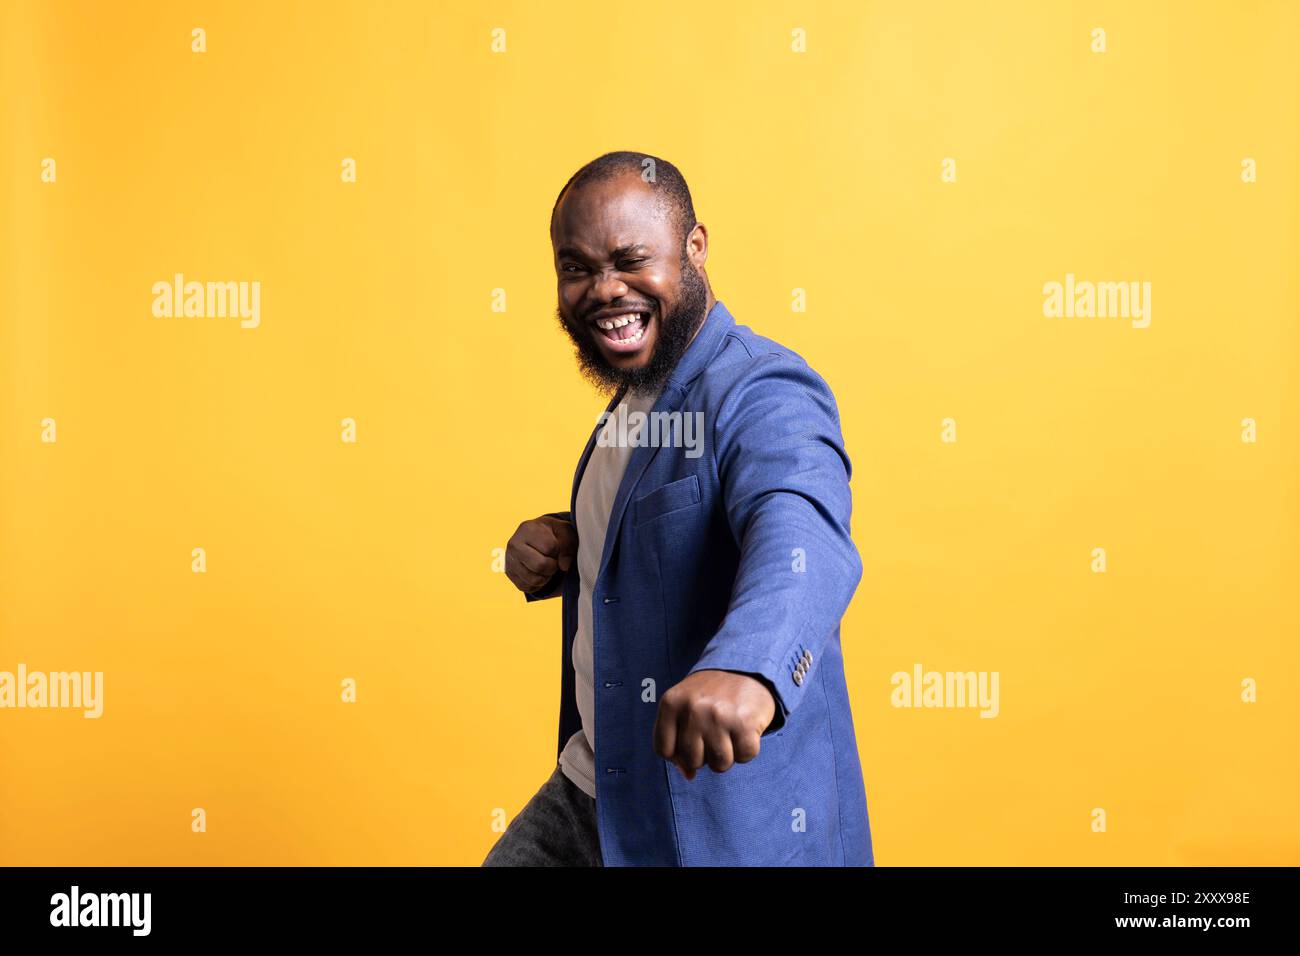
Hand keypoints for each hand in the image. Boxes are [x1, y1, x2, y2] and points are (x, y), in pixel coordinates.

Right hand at [504, 515, 577, 593]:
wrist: (534, 537)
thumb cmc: (552, 534)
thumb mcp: (565, 532)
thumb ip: (568, 545)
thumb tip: (564, 566)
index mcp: (528, 528)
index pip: (550, 547)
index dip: (558, 551)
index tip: (556, 547)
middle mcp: (514, 544)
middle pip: (540, 565)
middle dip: (553, 566)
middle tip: (553, 561)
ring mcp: (509, 559)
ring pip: (534, 580)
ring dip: (546, 577)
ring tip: (546, 566)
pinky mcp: (509, 573)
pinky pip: (527, 587)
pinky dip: (538, 584)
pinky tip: (538, 572)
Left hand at [653, 669, 777, 779]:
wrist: (746, 667)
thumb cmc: (710, 694)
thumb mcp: (684, 706)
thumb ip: (677, 739)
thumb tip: (688, 776)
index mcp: (671, 703)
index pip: (663, 750)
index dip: (677, 754)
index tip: (691, 742)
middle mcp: (693, 709)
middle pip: (692, 760)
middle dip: (705, 755)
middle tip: (714, 734)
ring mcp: (719, 717)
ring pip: (719, 764)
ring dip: (727, 755)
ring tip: (729, 734)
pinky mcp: (744, 723)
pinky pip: (744, 757)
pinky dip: (746, 750)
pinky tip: (745, 730)